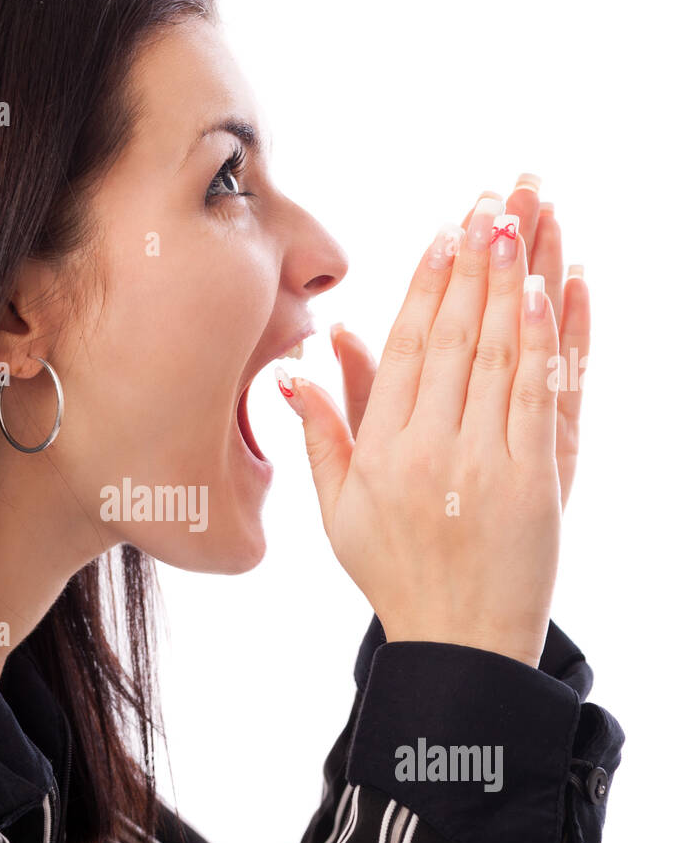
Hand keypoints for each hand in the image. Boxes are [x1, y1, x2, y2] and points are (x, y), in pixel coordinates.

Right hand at [279, 188, 561, 667]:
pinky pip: (540, 398)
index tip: (442, 232)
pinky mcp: (535, 484)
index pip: (404, 350)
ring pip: (498, 356)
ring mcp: (485, 466)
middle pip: (453, 338)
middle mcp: (430, 453)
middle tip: (490, 200)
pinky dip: (544, 341)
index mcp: (380, 455)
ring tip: (523, 220)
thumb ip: (322, 436)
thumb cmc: (395, 573)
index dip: (425, 285)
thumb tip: (294, 372)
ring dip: (512, 282)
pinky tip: (549, 290)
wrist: (459, 641)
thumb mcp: (339, 511)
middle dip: (473, 262)